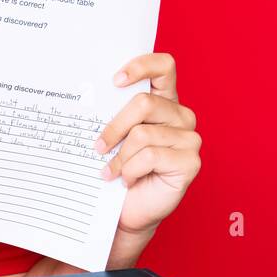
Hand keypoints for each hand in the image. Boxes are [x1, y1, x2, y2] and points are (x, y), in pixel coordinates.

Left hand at [93, 53, 200, 252]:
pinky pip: (150, 156)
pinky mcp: (190, 162)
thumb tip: (86, 97)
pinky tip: (127, 180)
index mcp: (163, 101)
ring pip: (142, 134)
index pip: (163, 67)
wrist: (127, 210)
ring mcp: (189, 138)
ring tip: (110, 171)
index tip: (115, 81)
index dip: (141, 66)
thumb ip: (112, 115)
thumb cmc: (118, 170)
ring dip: (120, 157)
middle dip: (114, 127)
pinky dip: (130, 170)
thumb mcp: (114, 138)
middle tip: (98, 147)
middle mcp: (180, 116)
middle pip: (144, 103)